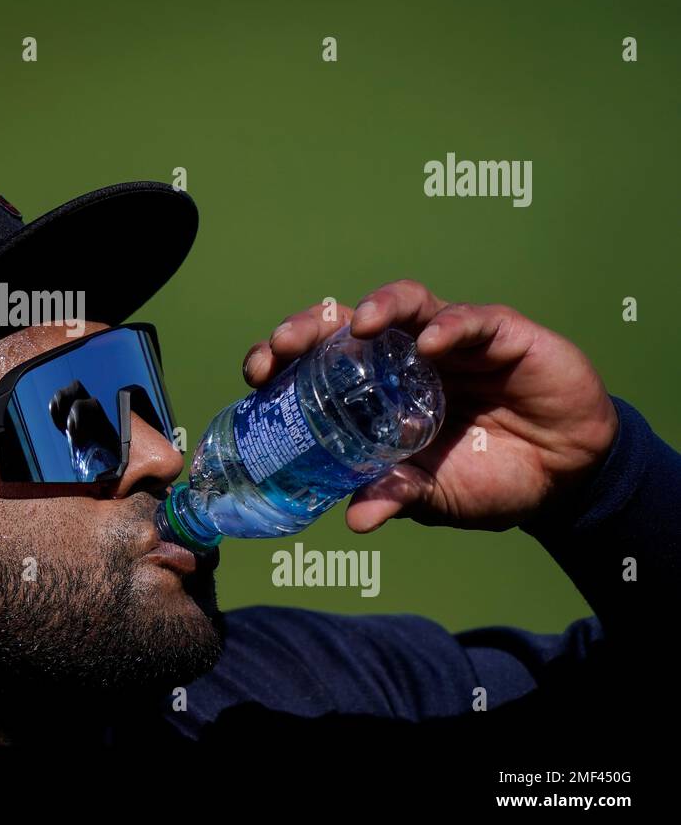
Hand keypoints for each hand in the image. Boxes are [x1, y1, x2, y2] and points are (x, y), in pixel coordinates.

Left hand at [243, 280, 619, 532]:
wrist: (567, 480)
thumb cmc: (489, 479)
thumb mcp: (434, 495)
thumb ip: (396, 497)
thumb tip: (354, 522)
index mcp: (375, 387)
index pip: (317, 360)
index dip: (282, 359)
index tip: (257, 375)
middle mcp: (404, 354)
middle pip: (346, 321)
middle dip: (310, 325)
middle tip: (285, 344)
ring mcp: (451, 339)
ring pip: (405, 302)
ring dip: (377, 308)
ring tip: (358, 326)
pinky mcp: (501, 332)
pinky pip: (470, 320)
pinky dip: (449, 327)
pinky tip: (432, 344)